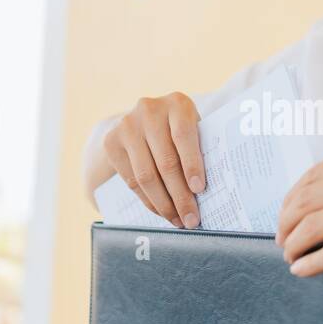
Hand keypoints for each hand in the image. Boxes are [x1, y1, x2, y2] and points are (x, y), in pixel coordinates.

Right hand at [102, 92, 205, 227]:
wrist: (144, 120)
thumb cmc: (181, 131)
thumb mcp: (195, 130)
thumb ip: (202, 151)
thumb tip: (211, 192)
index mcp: (177, 103)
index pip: (184, 136)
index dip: (192, 164)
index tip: (199, 190)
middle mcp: (149, 109)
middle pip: (165, 161)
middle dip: (180, 196)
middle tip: (191, 219)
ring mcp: (127, 125)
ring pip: (146, 175)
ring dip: (164, 203)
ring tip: (177, 220)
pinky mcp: (111, 143)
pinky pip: (131, 180)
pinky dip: (148, 200)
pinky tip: (161, 211)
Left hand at [274, 142, 322, 276]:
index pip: (312, 176)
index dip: (290, 200)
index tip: (286, 215)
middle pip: (305, 201)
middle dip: (286, 223)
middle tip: (282, 239)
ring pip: (312, 226)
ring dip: (294, 244)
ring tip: (291, 255)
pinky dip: (310, 263)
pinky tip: (303, 269)